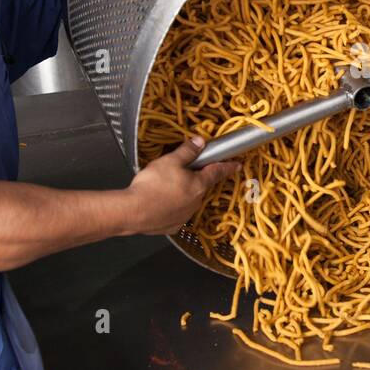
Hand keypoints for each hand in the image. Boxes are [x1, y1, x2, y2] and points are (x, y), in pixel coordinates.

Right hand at [126, 136, 240, 235]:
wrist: (132, 212)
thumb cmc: (151, 186)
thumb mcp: (170, 161)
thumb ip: (187, 151)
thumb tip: (199, 142)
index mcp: (198, 184)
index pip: (218, 172)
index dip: (228, 167)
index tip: (236, 166)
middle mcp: (196, 202)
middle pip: (200, 186)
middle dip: (193, 179)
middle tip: (179, 173)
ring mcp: (185, 216)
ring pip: (188, 201)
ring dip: (181, 194)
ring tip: (163, 187)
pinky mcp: (173, 226)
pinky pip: (176, 214)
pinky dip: (171, 208)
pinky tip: (159, 202)